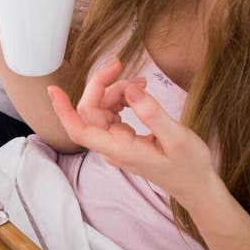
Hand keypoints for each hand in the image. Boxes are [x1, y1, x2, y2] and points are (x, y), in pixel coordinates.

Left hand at [49, 60, 216, 207]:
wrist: (196, 185)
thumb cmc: (189, 165)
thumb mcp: (177, 138)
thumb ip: (152, 113)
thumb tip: (129, 89)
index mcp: (120, 149)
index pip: (80, 130)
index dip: (63, 110)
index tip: (53, 90)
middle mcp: (112, 147)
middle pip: (90, 111)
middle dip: (101, 85)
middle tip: (120, 64)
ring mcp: (115, 143)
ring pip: (100, 110)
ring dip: (114, 90)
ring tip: (141, 83)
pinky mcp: (122, 139)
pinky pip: (111, 114)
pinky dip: (121, 98)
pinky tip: (138, 92)